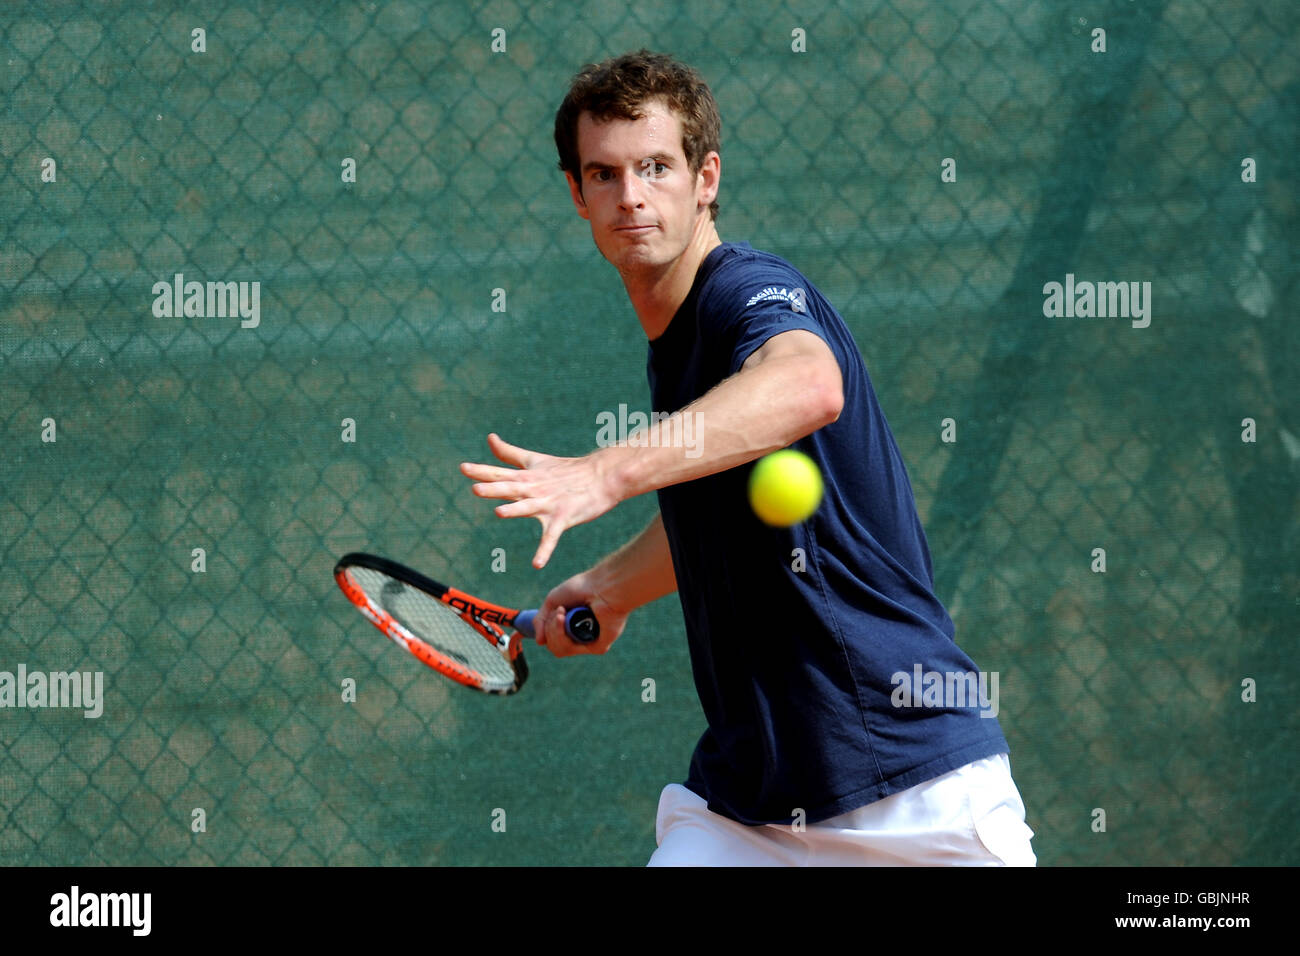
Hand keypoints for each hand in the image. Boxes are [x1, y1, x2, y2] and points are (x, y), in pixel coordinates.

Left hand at [460, 433, 621, 568]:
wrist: (602, 476)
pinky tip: (536, 564)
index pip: (501, 473)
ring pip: (528, 507)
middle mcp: (535, 489)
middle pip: (511, 488)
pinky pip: (552, 536)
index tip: (463, 468)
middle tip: (476, 488)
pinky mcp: (563, 517)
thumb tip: (489, 438)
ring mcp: (549, 503)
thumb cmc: (567, 470)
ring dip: (515, 510)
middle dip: (494, 488)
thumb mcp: (535, 460)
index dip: (481, 471)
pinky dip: (545, 550)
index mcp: (526, 477)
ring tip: (500, 512)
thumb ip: (509, 453)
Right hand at [532, 572, 630, 657]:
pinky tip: (567, 619)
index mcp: (574, 627)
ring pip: (560, 650)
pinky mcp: (597, 647)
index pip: (554, 640)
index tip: (557, 610)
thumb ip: (541, 621)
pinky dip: (562, 634)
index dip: (548, 628)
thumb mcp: (552, 602)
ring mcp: (589, 643)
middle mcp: (582, 637)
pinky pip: (571, 649)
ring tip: (562, 613)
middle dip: (551, 628)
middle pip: (555, 647)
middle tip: (560, 611)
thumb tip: (539, 642)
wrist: (600, 586)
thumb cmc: (581, 588)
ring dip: (555, 630)